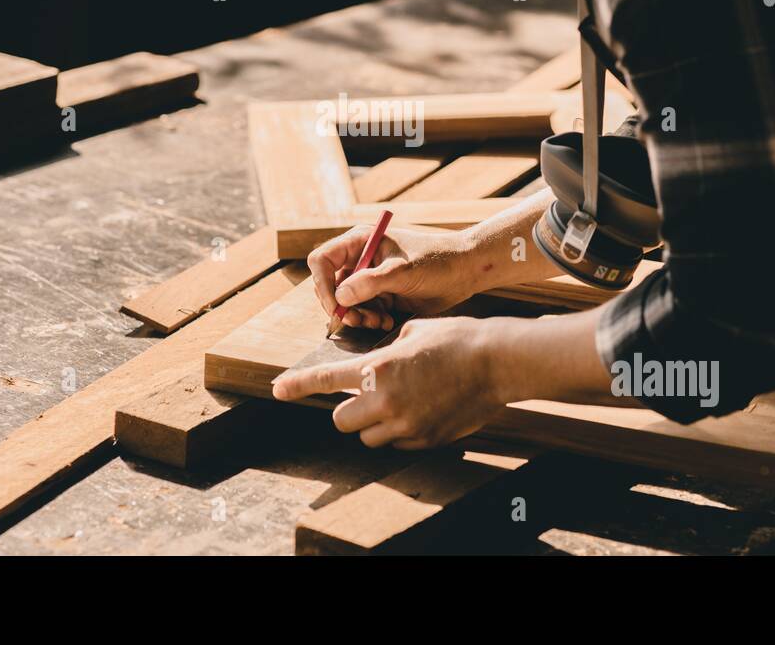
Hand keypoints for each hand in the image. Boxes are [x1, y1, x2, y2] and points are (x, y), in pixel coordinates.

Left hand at [272, 315, 510, 448]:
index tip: (277, 390)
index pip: (325, 380)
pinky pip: (397, 443)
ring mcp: (405, 425)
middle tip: (365, 395)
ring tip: (399, 403)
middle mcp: (385, 400)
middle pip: (341, 419)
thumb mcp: (413, 331)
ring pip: (368, 436)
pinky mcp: (425, 440)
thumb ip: (386, 351)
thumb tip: (376, 363)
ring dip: (373, 423)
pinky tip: (421, 410)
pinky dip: (400, 432)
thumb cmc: (457, 338)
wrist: (498, 362)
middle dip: (348, 409)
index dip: (297, 386)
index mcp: (377, 368)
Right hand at [308, 225, 479, 329]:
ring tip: (379, 322)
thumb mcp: (403, 271)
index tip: (336, 307)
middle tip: (360, 321)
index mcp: (360, 242)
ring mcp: (370, 277)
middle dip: (342, 307)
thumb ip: (370, 282)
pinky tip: (387, 321)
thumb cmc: (436, 261)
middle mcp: (361, 258)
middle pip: (330, 286)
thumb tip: (339, 297)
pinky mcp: (381, 294)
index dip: (323, 284)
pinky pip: (362, 311)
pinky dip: (370, 320)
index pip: (323, 260)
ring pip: (346, 303)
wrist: (465, 272)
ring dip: (358, 316)